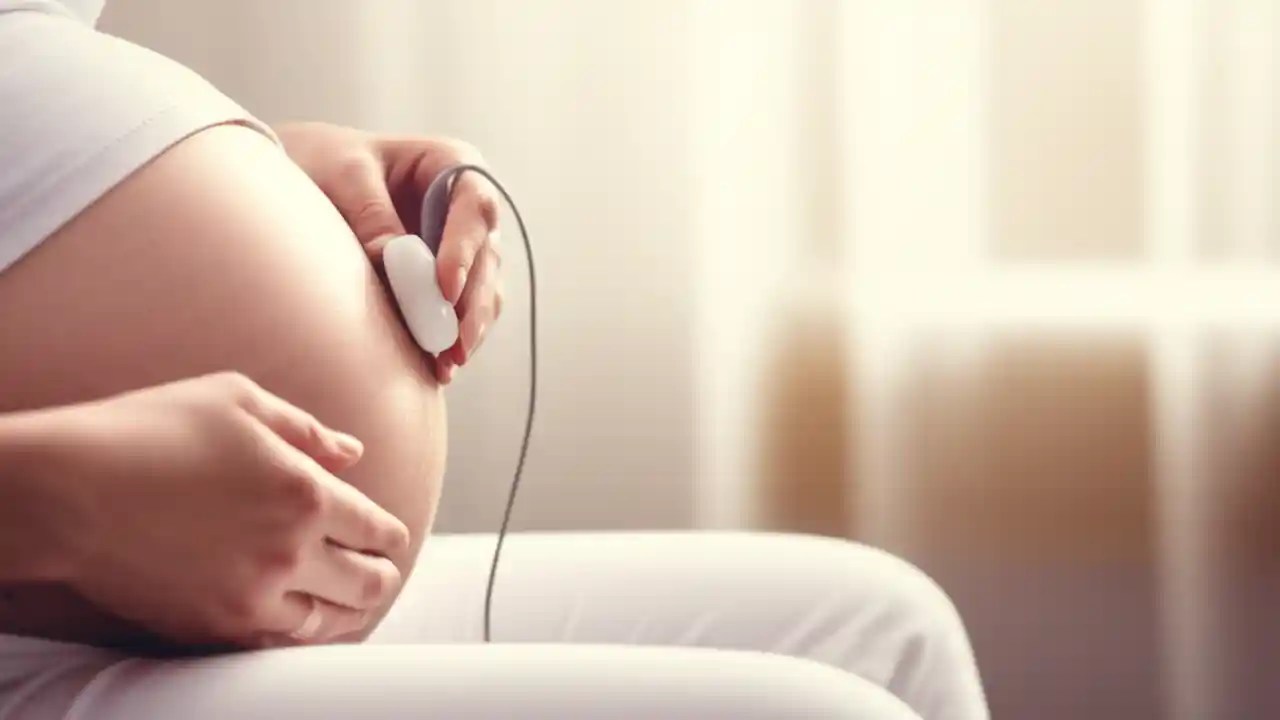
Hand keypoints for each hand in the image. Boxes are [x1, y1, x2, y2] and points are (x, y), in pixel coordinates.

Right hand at [23, 372, 409, 646]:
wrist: (68, 491)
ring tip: (350, 601)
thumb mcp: (236, 401)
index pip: (377, 528)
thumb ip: (306, 430)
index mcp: (306, 491)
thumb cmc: (150, 430)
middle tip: (380, 572)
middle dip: (380, 576)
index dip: (390, 534)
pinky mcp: (215, 626)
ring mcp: (253, 595)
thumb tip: (353, 454)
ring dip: (348, 610)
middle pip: (367, 582)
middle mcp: (290, 550)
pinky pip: (278, 641)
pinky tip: (300, 617)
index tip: (389, 536)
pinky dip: (299, 631)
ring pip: (328, 621)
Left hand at [277, 122, 503, 383]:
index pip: (475, 207)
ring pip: (484, 289)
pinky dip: (456, 337)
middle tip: (451, 343)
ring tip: (447, 364)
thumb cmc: (331, 161)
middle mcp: (469, 206)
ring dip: (469, 328)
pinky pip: (466, 309)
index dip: (464, 249)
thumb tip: (393, 259)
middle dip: (471, 304)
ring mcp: (465, 244)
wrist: (317, 174)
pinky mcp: (452, 277)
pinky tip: (440, 365)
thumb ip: (370, 214)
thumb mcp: (344, 175)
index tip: (443, 289)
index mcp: (453, 164)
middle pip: (487, 256)